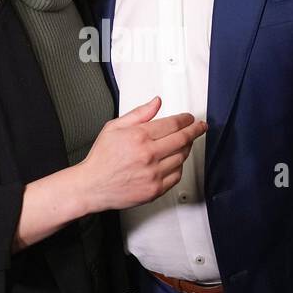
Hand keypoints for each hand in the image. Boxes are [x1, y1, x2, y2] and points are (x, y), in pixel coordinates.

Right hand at [78, 96, 206, 210]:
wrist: (92, 186)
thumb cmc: (101, 158)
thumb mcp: (114, 127)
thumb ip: (139, 113)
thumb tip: (156, 102)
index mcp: (139, 137)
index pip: (173, 124)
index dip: (186, 120)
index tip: (190, 119)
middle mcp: (148, 155)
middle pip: (183, 139)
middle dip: (195, 130)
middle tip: (200, 127)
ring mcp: (153, 173)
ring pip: (182, 157)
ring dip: (187, 148)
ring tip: (185, 143)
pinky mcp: (155, 189)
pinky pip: (176, 175)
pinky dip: (179, 166)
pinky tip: (175, 161)